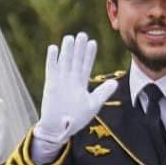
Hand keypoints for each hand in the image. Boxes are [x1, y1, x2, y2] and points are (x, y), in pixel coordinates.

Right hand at [35, 32, 117, 147]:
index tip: (92, 43)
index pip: (86, 65)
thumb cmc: (76, 119)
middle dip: (79, 48)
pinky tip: (53, 48)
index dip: (89, 55)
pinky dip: (52, 59)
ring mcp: (60, 81)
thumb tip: (115, 82)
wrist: (59, 129)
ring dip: (67, 50)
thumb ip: (103, 93)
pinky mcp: (50, 85)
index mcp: (80, 84)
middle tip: (82, 34)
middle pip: (75, 61)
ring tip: (69, 37)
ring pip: (64, 62)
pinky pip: (51, 69)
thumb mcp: (93, 105)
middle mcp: (70, 80)